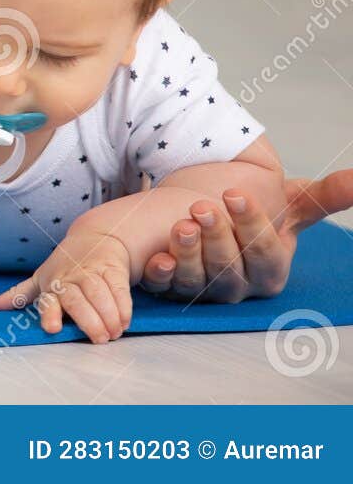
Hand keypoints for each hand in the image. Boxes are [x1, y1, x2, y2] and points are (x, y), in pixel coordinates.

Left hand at [0, 227, 133, 342]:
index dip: (49, 314)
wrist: (95, 239)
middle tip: (100, 339)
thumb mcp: (40, 278)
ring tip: (113, 333)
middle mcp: (69, 278)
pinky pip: (118, 288)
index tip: (51, 329)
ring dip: (109, 316)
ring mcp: (91, 271)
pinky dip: (123, 306)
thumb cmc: (64, 266)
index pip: (47, 300)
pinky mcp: (112, 268)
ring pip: (99, 294)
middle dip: (89, 321)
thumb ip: (19, 294)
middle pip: (77, 300)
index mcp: (50, 284)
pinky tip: (124, 321)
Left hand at [141, 169, 352, 302]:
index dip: (251, 225)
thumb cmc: (262, 215)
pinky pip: (165, 289)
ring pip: (198, 281)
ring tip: (181, 225)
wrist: (220, 220)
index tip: (234, 194)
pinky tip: (157, 261)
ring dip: (188, 255)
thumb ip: (326, 196)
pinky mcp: (171, 288)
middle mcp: (238, 285)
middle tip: (201, 208)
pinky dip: (161, 276)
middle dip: (217, 238)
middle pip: (230, 269)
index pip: (264, 252)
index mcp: (270, 268)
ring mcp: (204, 289)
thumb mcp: (294, 204)